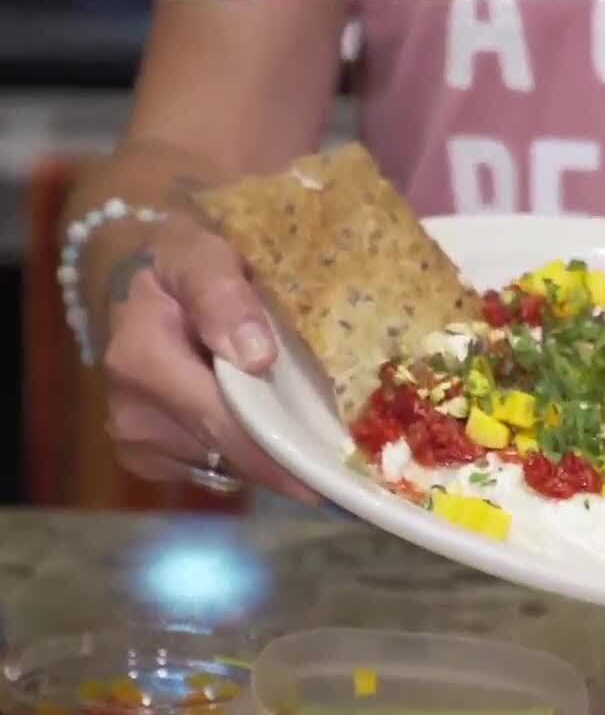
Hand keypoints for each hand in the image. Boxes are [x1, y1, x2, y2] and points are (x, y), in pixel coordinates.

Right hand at [101, 210, 322, 503]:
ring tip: (304, 430)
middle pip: (230, 454)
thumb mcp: (200, 256)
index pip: (223, 425)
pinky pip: (214, 468)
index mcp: (143, 365)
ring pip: (227, 467)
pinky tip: (268, 431)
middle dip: (287, 460)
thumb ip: (223, 298)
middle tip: (342, 463)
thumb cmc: (173, 263)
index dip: (279, 456)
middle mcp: (134, 417)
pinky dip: (248, 457)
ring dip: (269, 456)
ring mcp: (138, 444)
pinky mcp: (148, 459)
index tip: (329, 480)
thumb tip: (255, 356)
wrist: (128, 282)